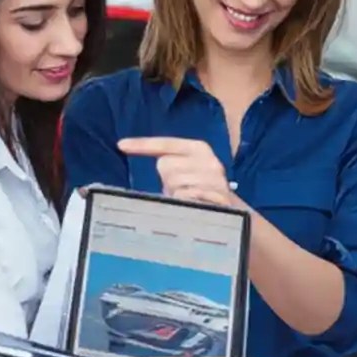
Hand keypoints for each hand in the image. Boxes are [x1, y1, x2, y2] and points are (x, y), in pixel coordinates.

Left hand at [117, 137, 239, 206]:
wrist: (236, 214)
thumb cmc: (201, 191)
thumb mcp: (187, 172)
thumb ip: (168, 165)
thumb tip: (136, 165)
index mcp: (198, 148)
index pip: (165, 143)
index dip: (142, 145)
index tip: (120, 145)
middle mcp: (207, 159)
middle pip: (164, 165)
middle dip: (167, 180)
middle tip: (181, 191)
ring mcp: (214, 178)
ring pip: (174, 184)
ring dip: (177, 195)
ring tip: (190, 200)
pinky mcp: (218, 197)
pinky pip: (186, 198)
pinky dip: (186, 204)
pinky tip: (196, 206)